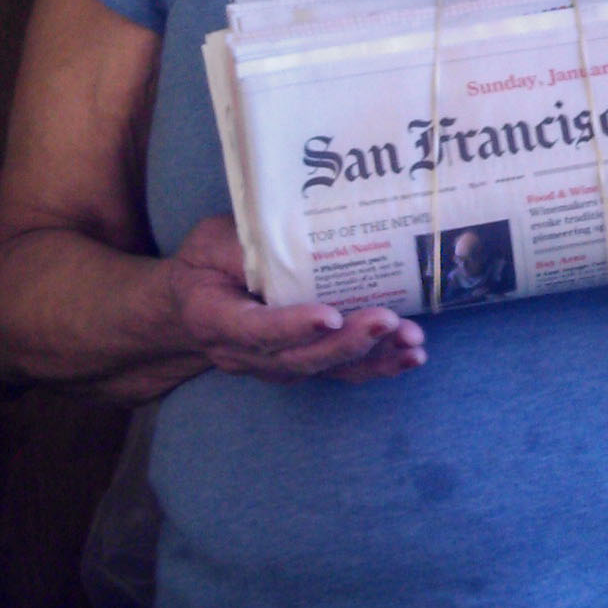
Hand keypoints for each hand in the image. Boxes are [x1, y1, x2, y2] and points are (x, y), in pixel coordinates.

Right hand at [164, 217, 426, 383]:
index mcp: (214, 320)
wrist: (195, 301)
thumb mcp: (212, 242)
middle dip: (347, 343)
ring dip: (372, 357)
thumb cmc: (207, 263)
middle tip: (387, 322)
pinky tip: (411, 354)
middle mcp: (244, 354)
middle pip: (298, 358)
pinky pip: (341, 371)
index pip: (254, 330)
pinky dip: (378, 364)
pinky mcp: (303, 363)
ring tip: (412, 342)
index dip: (292, 327)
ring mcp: (275, 365)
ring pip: (325, 369)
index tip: (330, 317)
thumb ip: (242, 244)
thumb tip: (287, 236)